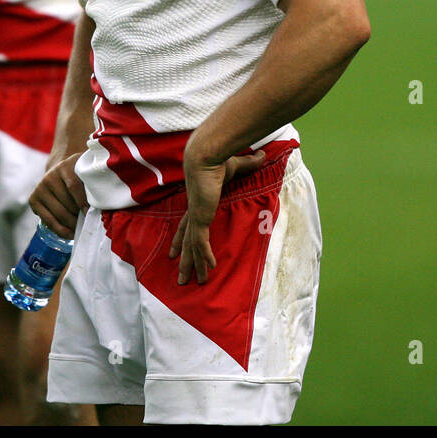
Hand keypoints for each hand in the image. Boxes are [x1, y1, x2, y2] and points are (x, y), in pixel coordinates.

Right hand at [29, 152, 86, 238]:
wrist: (60, 173)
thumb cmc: (79, 176)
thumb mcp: (86, 174)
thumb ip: (94, 184)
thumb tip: (103, 206)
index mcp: (65, 166)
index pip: (73, 186)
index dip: (83, 202)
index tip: (91, 214)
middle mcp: (50, 176)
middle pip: (66, 203)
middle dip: (79, 216)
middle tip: (90, 225)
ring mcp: (40, 188)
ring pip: (59, 214)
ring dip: (72, 225)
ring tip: (83, 229)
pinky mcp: (33, 200)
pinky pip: (49, 221)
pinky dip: (61, 230)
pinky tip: (71, 234)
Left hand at [169, 146, 266, 285]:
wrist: (207, 156)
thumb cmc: (218, 158)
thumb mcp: (236, 165)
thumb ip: (249, 163)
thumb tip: (263, 155)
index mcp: (198, 203)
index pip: (186, 226)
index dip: (181, 239)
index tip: (174, 252)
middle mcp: (194, 213)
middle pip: (186, 242)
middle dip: (184, 260)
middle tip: (180, 278)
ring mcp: (196, 217)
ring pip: (192, 247)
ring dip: (193, 265)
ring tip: (191, 282)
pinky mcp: (200, 218)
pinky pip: (202, 243)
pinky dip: (205, 256)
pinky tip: (210, 268)